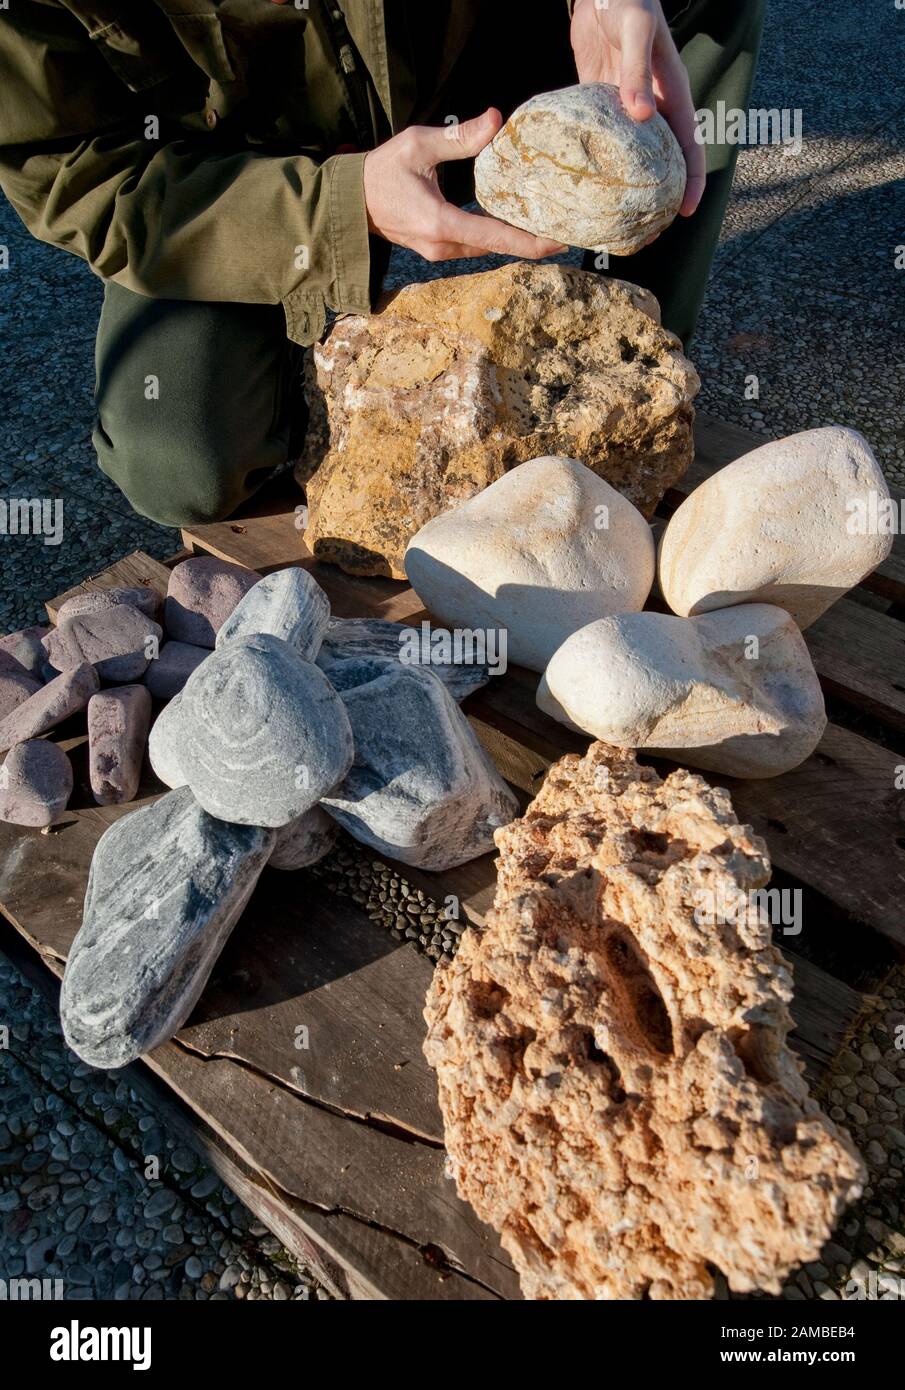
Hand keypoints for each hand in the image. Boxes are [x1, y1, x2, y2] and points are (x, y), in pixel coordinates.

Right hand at [363, 109, 567, 261]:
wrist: (350, 203)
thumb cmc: (380, 171)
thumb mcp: (418, 145)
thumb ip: (459, 137)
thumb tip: (496, 121)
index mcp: (440, 222)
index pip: (495, 238)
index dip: (530, 243)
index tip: (559, 242)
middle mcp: (442, 245)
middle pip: (497, 248)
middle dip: (530, 242)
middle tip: (565, 231)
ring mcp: (438, 252)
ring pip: (486, 249)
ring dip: (514, 240)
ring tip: (546, 226)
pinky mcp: (436, 250)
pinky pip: (474, 246)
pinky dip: (496, 237)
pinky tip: (515, 224)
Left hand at [570, 0, 704, 217]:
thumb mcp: (636, 31)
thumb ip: (636, 71)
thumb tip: (641, 116)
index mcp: (671, 93)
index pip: (688, 144)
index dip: (692, 179)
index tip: (686, 211)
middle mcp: (651, 106)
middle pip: (661, 160)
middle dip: (659, 195)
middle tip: (647, 231)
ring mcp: (625, 106)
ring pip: (630, 155)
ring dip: (625, 186)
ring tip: (613, 221)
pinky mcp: (598, 101)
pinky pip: (599, 138)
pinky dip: (593, 160)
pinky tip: (579, 185)